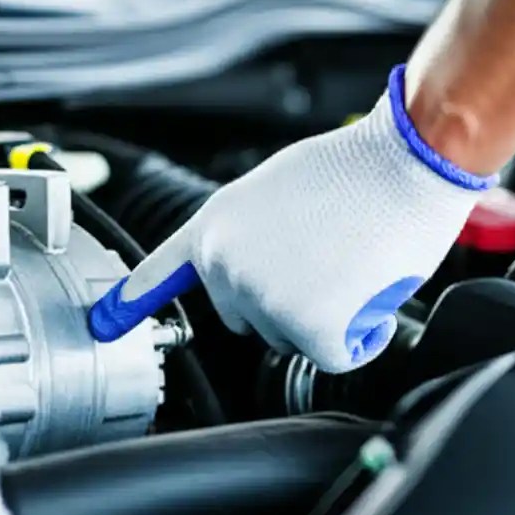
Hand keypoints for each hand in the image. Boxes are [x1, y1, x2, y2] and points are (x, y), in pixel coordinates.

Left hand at [88, 65, 495, 372]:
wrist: (406, 159)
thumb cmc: (358, 167)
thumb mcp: (274, 190)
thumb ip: (250, 233)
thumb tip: (260, 264)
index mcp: (213, 226)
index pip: (162, 272)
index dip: (135, 302)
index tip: (107, 322)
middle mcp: (225, 264)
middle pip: (247, 318)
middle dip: (286, 302)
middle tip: (328, 256)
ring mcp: (263, 297)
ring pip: (291, 338)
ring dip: (324, 316)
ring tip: (351, 262)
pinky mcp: (308, 325)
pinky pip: (335, 355)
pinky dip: (360, 336)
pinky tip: (370, 291)